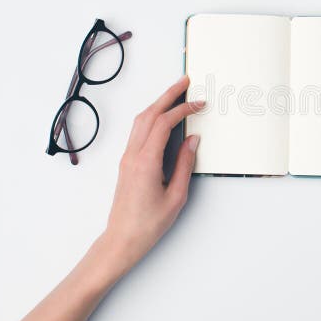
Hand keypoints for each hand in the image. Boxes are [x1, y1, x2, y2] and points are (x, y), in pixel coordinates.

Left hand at [104, 76, 202, 271]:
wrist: (121, 239)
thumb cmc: (148, 224)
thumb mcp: (176, 195)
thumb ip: (184, 164)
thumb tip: (192, 140)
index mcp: (146, 161)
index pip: (164, 124)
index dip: (183, 110)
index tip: (199, 103)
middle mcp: (133, 155)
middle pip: (149, 115)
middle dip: (168, 95)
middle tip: (184, 81)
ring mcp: (127, 158)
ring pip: (141, 121)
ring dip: (158, 104)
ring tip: (174, 94)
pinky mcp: (127, 163)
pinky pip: (138, 132)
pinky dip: (152, 118)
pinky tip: (162, 117)